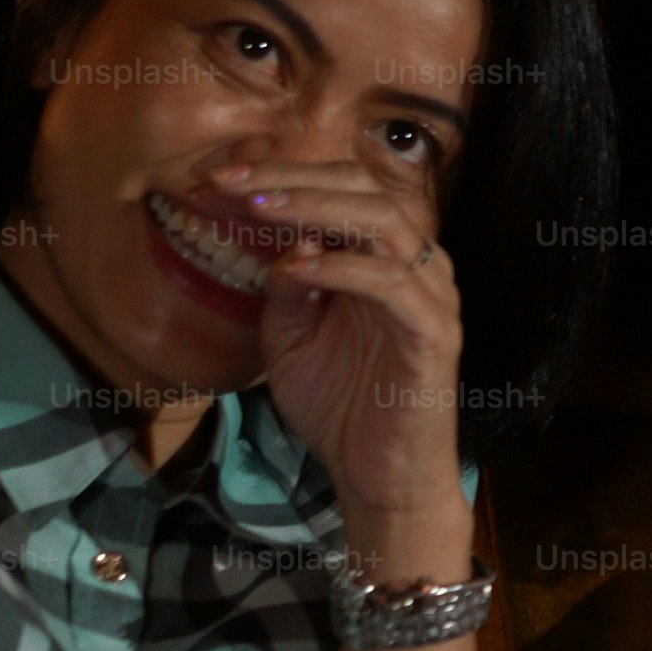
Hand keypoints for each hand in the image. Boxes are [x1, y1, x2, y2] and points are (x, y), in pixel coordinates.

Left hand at [220, 160, 468, 538]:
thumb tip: (279, 240)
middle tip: (230, 180)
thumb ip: (287, 286)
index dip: (282, 175)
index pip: (343, 189)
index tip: (216, 176)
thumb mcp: (290, 335)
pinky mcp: (435, 334)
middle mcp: (417, 265)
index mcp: (385, 258)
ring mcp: (432, 297)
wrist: (379, 475)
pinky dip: (345, 268)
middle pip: (365, 189)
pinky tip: (298, 268)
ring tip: (259, 208)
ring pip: (385, 223)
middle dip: (293, 178)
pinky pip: (394, 284)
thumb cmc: (340, 404)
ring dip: (317, 208)